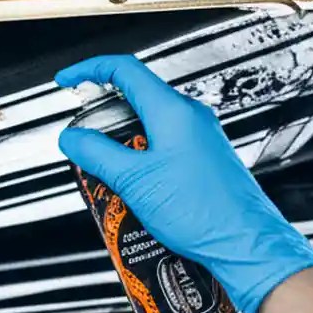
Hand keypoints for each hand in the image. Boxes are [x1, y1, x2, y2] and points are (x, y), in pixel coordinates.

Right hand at [55, 54, 312, 312]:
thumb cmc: (205, 212)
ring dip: (120, 140)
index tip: (68, 80)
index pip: (123, 70)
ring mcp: (199, 136)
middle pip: (134, 97)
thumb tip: (72, 137)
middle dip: (102, 114)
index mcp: (173, 111)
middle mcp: (190, 117)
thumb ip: (96, 154)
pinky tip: (131, 185)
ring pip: (147, 123)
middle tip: (82, 134)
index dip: (89, 70)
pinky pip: (162, 144)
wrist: (245, 242)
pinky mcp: (202, 157)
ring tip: (105, 170)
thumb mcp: (134, 181)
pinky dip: (139, 155)